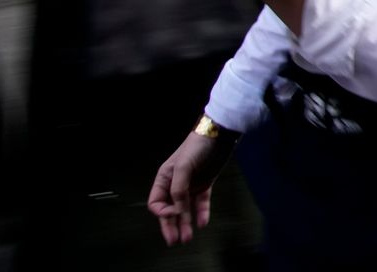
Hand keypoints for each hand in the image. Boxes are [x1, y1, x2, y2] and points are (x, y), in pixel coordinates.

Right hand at [148, 128, 238, 245]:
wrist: (219, 134)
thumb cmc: (197, 146)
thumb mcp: (183, 166)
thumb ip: (179, 190)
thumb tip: (178, 211)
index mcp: (164, 179)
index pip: (156, 203)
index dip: (163, 212)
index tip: (176, 213)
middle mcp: (175, 184)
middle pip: (169, 210)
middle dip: (171, 226)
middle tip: (175, 241)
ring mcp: (190, 185)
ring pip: (185, 209)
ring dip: (185, 223)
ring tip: (188, 238)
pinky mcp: (205, 184)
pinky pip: (201, 203)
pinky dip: (202, 213)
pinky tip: (203, 222)